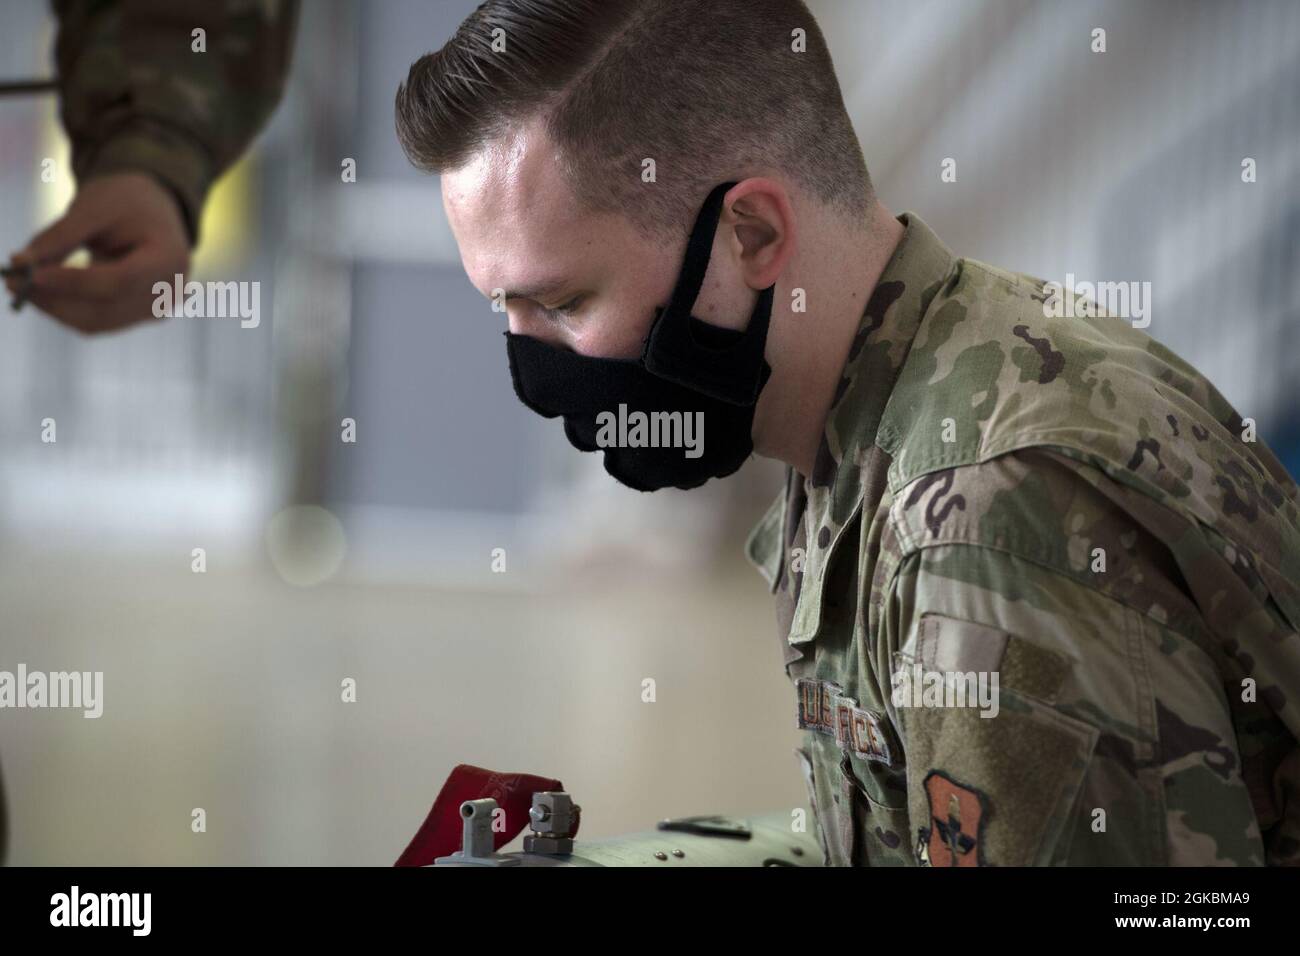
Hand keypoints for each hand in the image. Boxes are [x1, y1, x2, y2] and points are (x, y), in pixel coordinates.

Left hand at [4, 172, 189, 333]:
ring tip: (21, 283)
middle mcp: (169, 293)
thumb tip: (19, 264)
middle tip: (12, 282)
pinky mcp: (139, 317)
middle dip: (56, 299)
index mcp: (170, 259)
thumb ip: (59, 236)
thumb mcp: (94, 207)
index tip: (30, 275)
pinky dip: (65, 308)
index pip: (119, 281)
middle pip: (105, 310)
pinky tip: (43, 290)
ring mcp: (157, 310)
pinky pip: (96, 322)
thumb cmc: (126, 201)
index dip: (73, 282)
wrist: (156, 210)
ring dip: (55, 307)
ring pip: (96, 322)